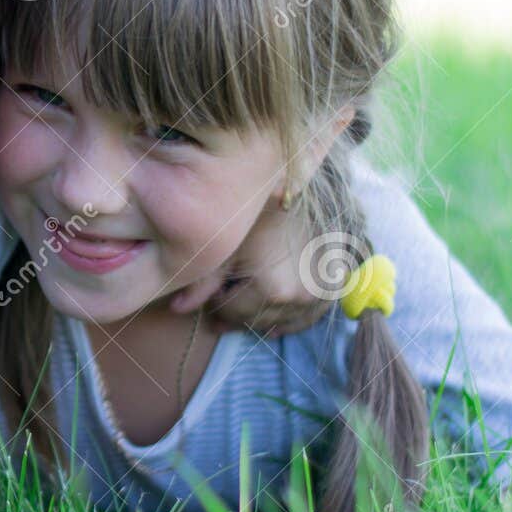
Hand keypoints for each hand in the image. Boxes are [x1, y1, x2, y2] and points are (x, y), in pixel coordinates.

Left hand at [171, 204, 331, 334]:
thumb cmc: (256, 213)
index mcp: (273, 291)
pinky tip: (277, 311)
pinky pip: (310, 316)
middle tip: (224, 298)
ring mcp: (321, 294)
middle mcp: (302, 298)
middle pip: (258, 320)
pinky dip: (292, 317)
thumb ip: (200, 283)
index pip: (234, 314)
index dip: (217, 304)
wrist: (297, 189)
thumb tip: (177, 309)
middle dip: (238, 312)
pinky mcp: (334, 287)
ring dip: (264, 318)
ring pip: (284, 322)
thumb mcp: (224, 247)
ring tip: (247, 302)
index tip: (211, 292)